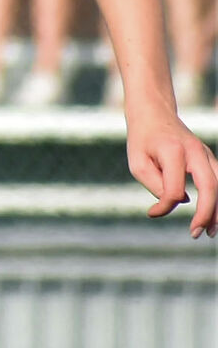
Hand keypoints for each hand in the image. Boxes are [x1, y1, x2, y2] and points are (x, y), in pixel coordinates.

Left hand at [125, 102, 217, 236]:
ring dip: (217, 210)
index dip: (164, 205)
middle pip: (210, 186)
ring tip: (211, 232)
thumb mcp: (138, 163)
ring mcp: (206, 154)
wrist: (155, 113)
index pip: (174, 188)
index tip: (151, 212)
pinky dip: (217, 200)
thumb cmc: (142, 140)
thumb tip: (173, 205)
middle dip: (206, 213)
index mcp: (173, 151)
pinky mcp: (209, 159)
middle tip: (197, 234)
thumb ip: (155, 185)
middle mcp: (196, 152)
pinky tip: (213, 217)